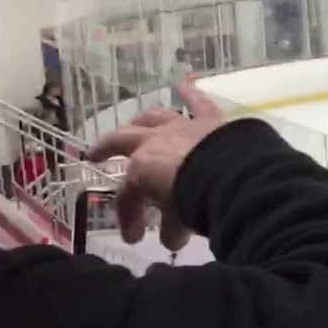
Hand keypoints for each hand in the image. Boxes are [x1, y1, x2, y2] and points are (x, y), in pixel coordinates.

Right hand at [85, 84, 225, 249]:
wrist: (233, 174)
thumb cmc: (199, 199)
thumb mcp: (181, 219)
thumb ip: (175, 228)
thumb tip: (173, 241)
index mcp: (141, 168)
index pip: (128, 196)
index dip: (128, 218)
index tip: (135, 238)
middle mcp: (155, 141)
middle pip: (121, 141)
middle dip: (106, 149)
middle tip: (94, 155)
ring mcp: (182, 126)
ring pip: (153, 117)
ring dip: (141, 122)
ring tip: (133, 126)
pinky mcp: (210, 120)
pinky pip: (199, 103)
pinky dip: (191, 95)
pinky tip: (185, 86)